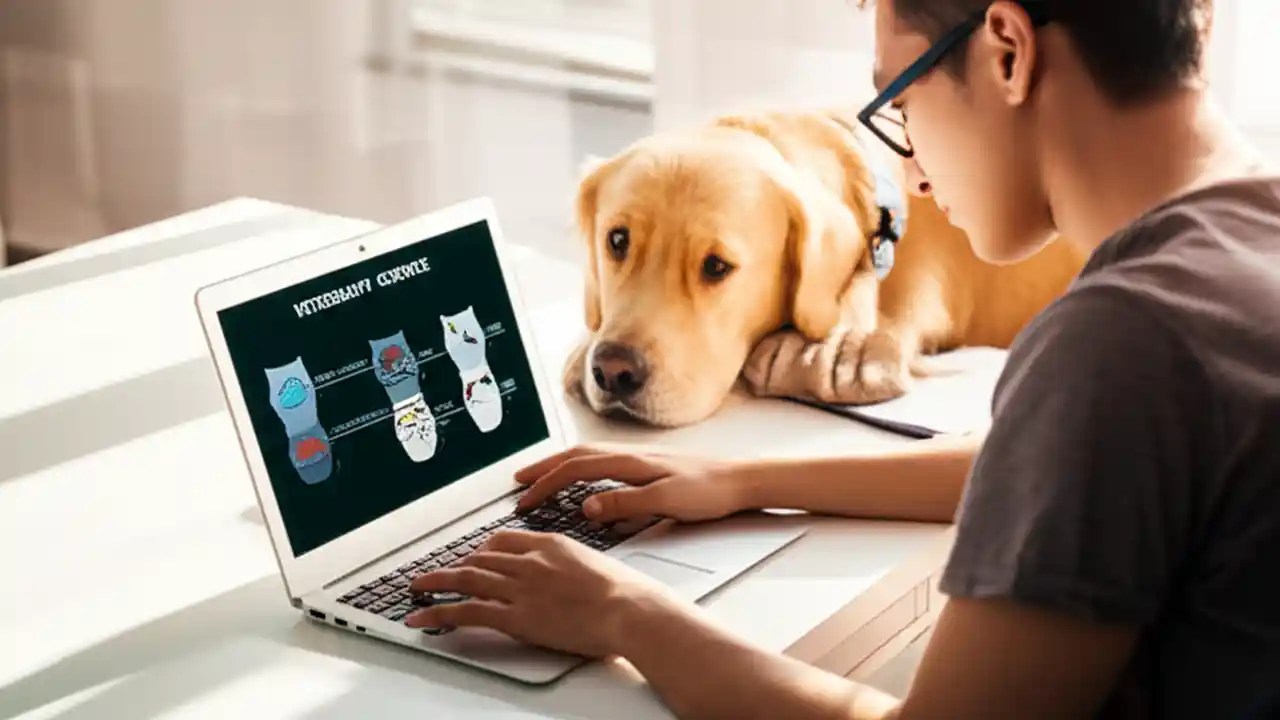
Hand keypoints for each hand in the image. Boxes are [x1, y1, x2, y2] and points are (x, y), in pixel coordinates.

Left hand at [405, 529, 682, 657]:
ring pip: (466, 579)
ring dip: (436, 582)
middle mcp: (530, 561)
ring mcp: (519, 588)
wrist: (628, 609)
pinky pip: (466, 611)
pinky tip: (423, 616)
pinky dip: (439, 612)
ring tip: (417, 587)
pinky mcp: (514, 616)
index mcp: (551, 544)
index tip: (475, 556)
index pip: (506, 541)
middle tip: (436, 571)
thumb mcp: (598, 566)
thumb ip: (573, 567)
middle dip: (455, 565)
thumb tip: (572, 577)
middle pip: (481, 558)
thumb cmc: (625, 593)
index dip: (484, 550)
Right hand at [513, 446, 744, 521]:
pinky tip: (583, 479)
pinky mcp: (647, 466)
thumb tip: (587, 507)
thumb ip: (625, 504)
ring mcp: (638, 458)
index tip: (525, 500)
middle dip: (543, 467)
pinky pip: (602, 462)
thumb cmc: (708, 491)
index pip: (575, 469)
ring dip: (559, 464)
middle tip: (517, 480)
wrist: (740, 480)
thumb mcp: (666, 502)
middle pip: (574, 455)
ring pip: (587, 456)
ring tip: (540, 476)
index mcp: (629, 462)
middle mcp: (630, 455)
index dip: (546, 484)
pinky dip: (581, 467)